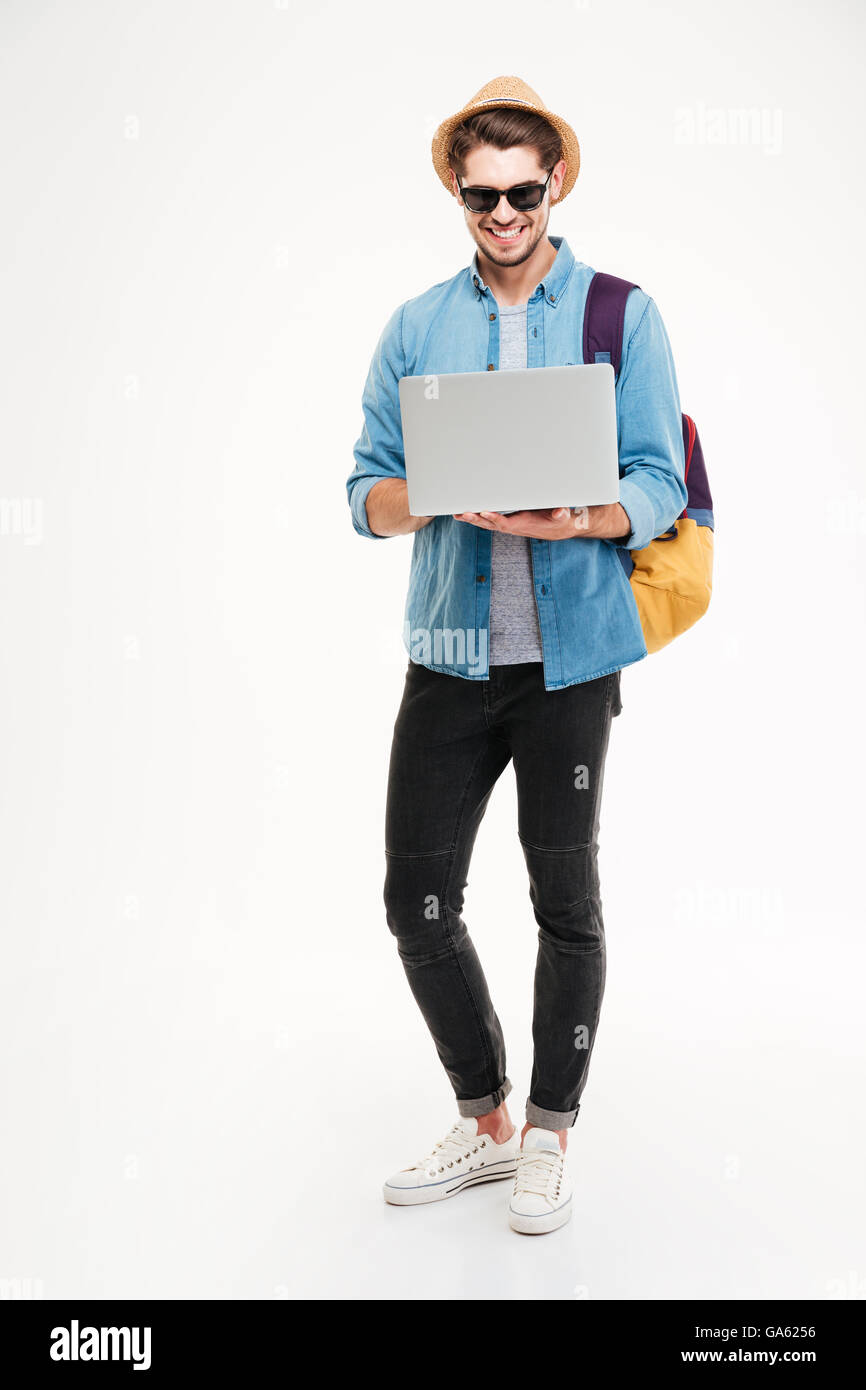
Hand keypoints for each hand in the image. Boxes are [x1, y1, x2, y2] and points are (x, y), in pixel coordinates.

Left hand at [453, 502, 630, 541]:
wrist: (566, 525)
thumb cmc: (564, 519)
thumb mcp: (566, 516)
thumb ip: (562, 513)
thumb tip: (559, 510)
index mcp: (526, 524)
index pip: (507, 523)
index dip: (495, 519)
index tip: (483, 513)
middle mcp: (516, 526)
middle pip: (492, 524)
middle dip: (476, 519)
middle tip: (461, 512)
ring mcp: (511, 524)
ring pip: (488, 522)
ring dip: (472, 517)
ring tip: (457, 512)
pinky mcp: (510, 520)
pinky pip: (491, 518)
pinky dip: (478, 514)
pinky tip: (466, 510)